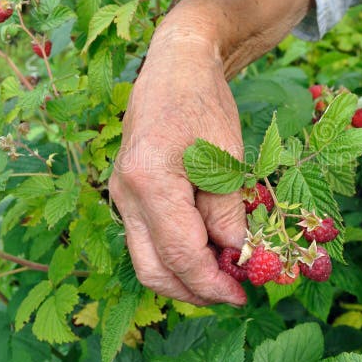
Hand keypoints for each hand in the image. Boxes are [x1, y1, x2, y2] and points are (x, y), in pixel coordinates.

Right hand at [109, 28, 247, 305]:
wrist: (175, 66)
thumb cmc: (204, 103)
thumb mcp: (227, 157)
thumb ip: (227, 211)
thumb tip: (234, 254)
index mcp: (149, 180)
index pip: (180, 253)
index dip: (211, 282)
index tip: (241, 295)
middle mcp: (124, 193)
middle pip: (152, 268)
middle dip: (193, 291)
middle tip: (231, 295)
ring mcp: (120, 194)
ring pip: (145, 258)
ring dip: (182, 276)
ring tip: (221, 277)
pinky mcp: (126, 193)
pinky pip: (146, 238)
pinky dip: (174, 254)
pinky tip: (205, 251)